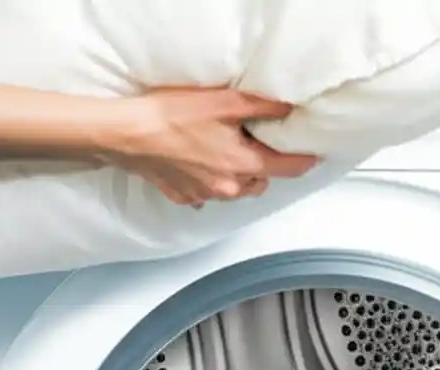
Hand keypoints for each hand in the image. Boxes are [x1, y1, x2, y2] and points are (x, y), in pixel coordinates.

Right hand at [102, 87, 318, 205]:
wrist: (126, 134)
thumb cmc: (171, 116)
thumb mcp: (225, 102)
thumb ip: (263, 106)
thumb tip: (290, 106)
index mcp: (243, 165)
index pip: (288, 168)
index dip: (304, 161)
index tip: (313, 156)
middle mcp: (229, 187)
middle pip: (261, 181)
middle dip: (264, 165)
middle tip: (254, 143)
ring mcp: (205, 195)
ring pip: (236, 189)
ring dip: (237, 174)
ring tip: (224, 151)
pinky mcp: (184, 197)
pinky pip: (207, 192)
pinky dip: (209, 179)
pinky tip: (198, 162)